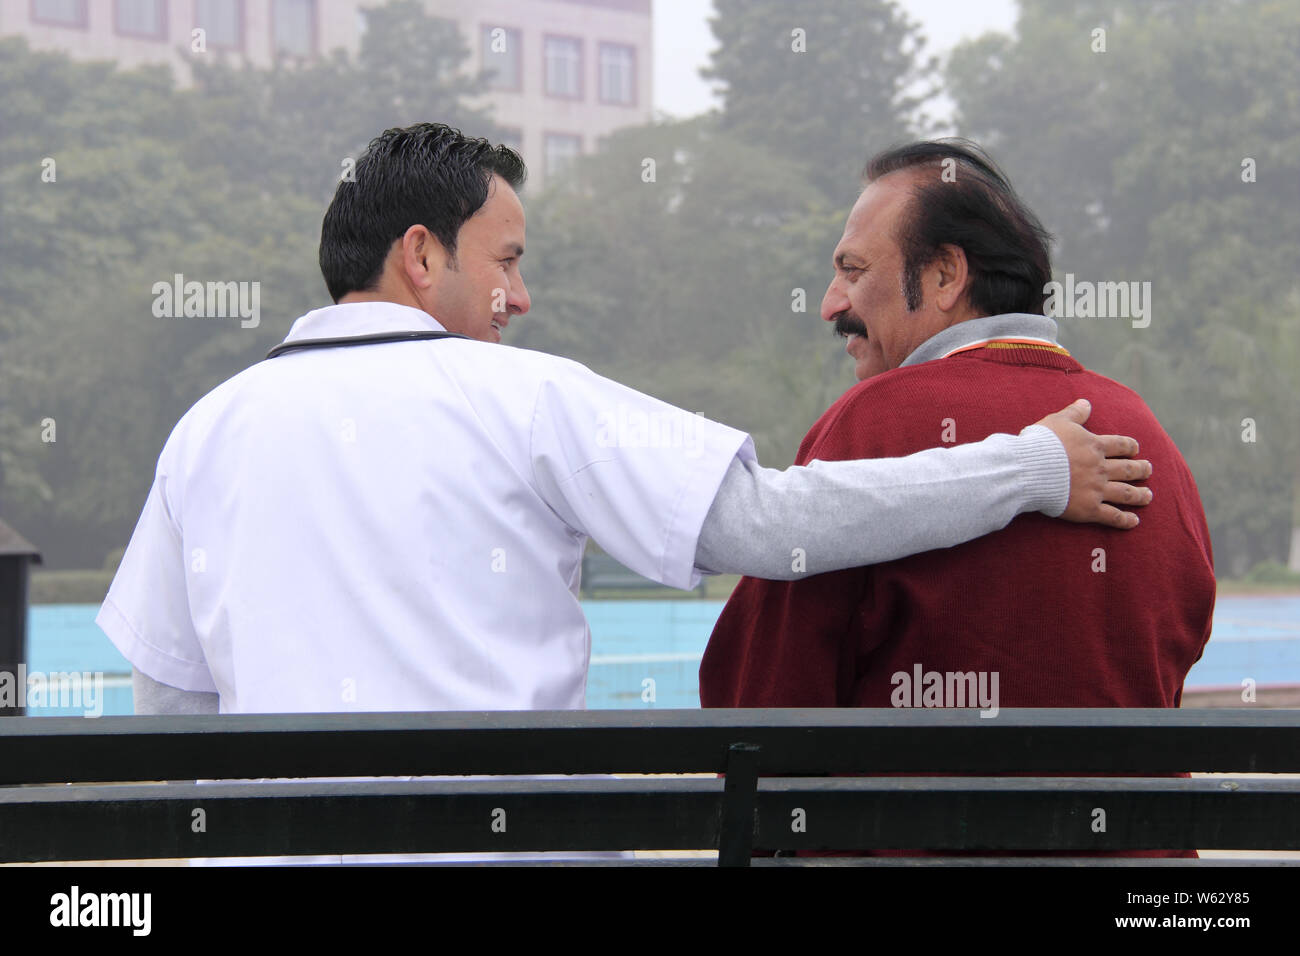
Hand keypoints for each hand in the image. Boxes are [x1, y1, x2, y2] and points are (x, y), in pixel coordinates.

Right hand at [1035, 399, 1152, 528]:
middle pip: (1128, 469)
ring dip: (1140, 495)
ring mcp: (1096, 489)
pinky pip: (1112, 516)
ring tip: (1148, 496)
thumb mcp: (1057, 421)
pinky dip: (1125, 520)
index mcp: (1094, 446)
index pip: (1120, 445)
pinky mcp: (1088, 509)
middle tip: (1148, 470)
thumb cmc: (1040, 444)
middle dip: (1141, 469)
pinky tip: (1134, 521)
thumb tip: (1086, 402)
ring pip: (1126, 493)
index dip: (1130, 446)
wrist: (1029, 469)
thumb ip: (1074, 413)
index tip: (1135, 449)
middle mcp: (1100, 468)